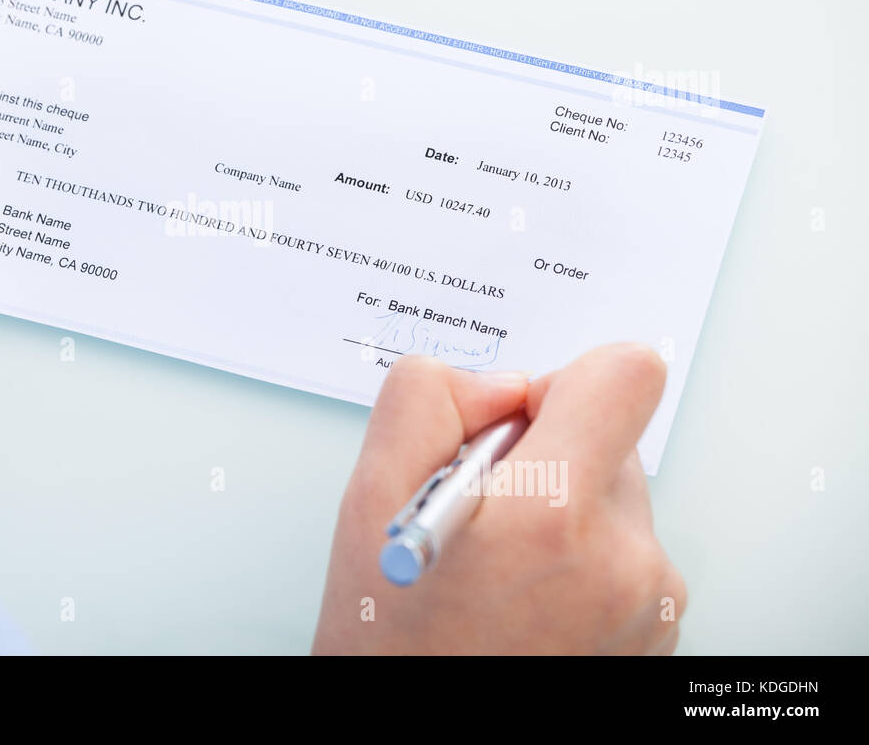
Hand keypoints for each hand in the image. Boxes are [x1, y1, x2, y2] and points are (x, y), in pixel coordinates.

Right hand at [313, 343, 684, 653]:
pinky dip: (581, 563)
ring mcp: (650, 606)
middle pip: (615, 437)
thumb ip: (425, 402)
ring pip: (617, 499)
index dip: (565, 382)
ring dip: (563, 512)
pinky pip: (628, 555)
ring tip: (499, 571)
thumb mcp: (366, 501)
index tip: (519, 422)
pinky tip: (525, 603)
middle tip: (485, 514)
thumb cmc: (393, 650)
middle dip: (548, 454)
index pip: (626, 374)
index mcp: (554, 515)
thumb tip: (498, 384)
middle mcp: (624, 561)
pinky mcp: (658, 635)